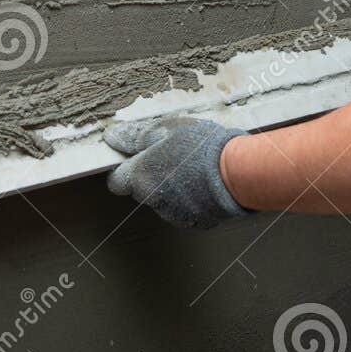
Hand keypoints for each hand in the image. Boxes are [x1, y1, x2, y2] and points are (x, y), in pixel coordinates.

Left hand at [103, 116, 251, 229]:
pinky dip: (189, 198)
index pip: (116, 181)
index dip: (124, 167)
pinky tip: (203, 182)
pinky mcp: (193, 222)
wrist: (238, 173)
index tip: (135, 156)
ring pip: (162, 200)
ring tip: (193, 167)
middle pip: (140, 189)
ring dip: (171, 186)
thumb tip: (112, 137)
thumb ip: (135, 136)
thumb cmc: (202, 147)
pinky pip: (184, 209)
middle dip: (150, 175)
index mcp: (141, 176)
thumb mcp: (166, 129)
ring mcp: (173, 214)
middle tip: (171, 155)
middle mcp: (152, 200)